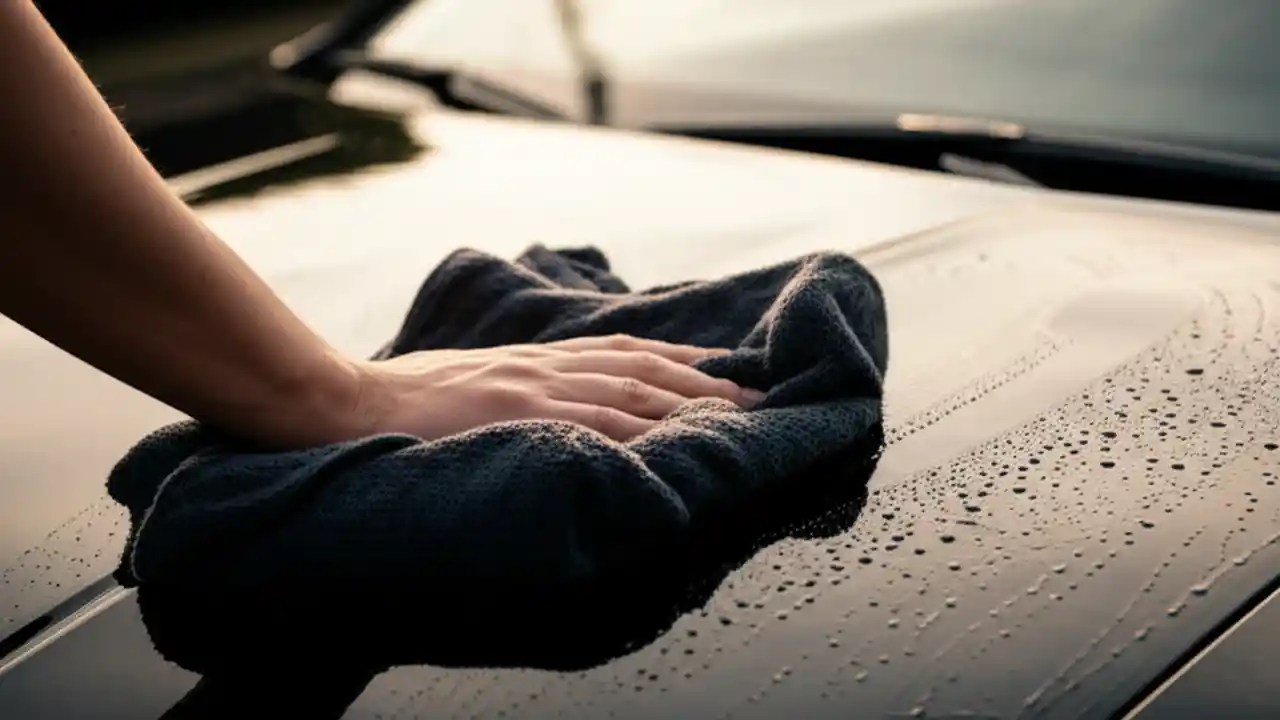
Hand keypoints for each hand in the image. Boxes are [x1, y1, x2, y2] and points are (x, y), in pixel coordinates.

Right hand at [348, 335, 759, 442]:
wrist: (343, 401)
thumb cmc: (396, 402)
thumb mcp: (464, 384)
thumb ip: (507, 390)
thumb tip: (531, 410)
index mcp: (529, 360)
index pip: (616, 351)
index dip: (671, 356)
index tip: (712, 362)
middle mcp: (541, 366)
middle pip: (639, 366)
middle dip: (700, 379)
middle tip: (752, 393)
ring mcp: (532, 388)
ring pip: (630, 388)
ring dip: (688, 400)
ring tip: (737, 412)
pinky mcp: (519, 414)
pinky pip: (593, 420)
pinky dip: (642, 426)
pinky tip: (676, 434)